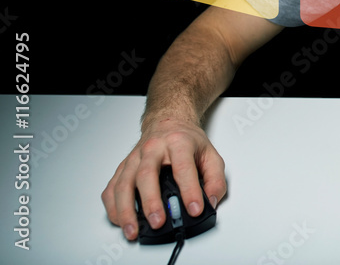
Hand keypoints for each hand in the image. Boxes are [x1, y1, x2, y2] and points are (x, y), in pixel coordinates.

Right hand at [101, 117, 226, 240]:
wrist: (168, 121)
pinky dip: (113, 208)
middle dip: (151, 202)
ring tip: (133, 230)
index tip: (194, 209)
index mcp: (178, 142)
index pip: (183, 168)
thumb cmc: (187, 140)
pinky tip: (120, 220)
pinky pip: (112, 189)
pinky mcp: (122, 168)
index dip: (190, 190)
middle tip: (158, 222)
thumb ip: (216, 179)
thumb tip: (211, 201)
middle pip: (146, 175)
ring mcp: (135, 158)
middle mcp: (153, 148)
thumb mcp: (210, 154)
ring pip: (123, 184)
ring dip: (126, 210)